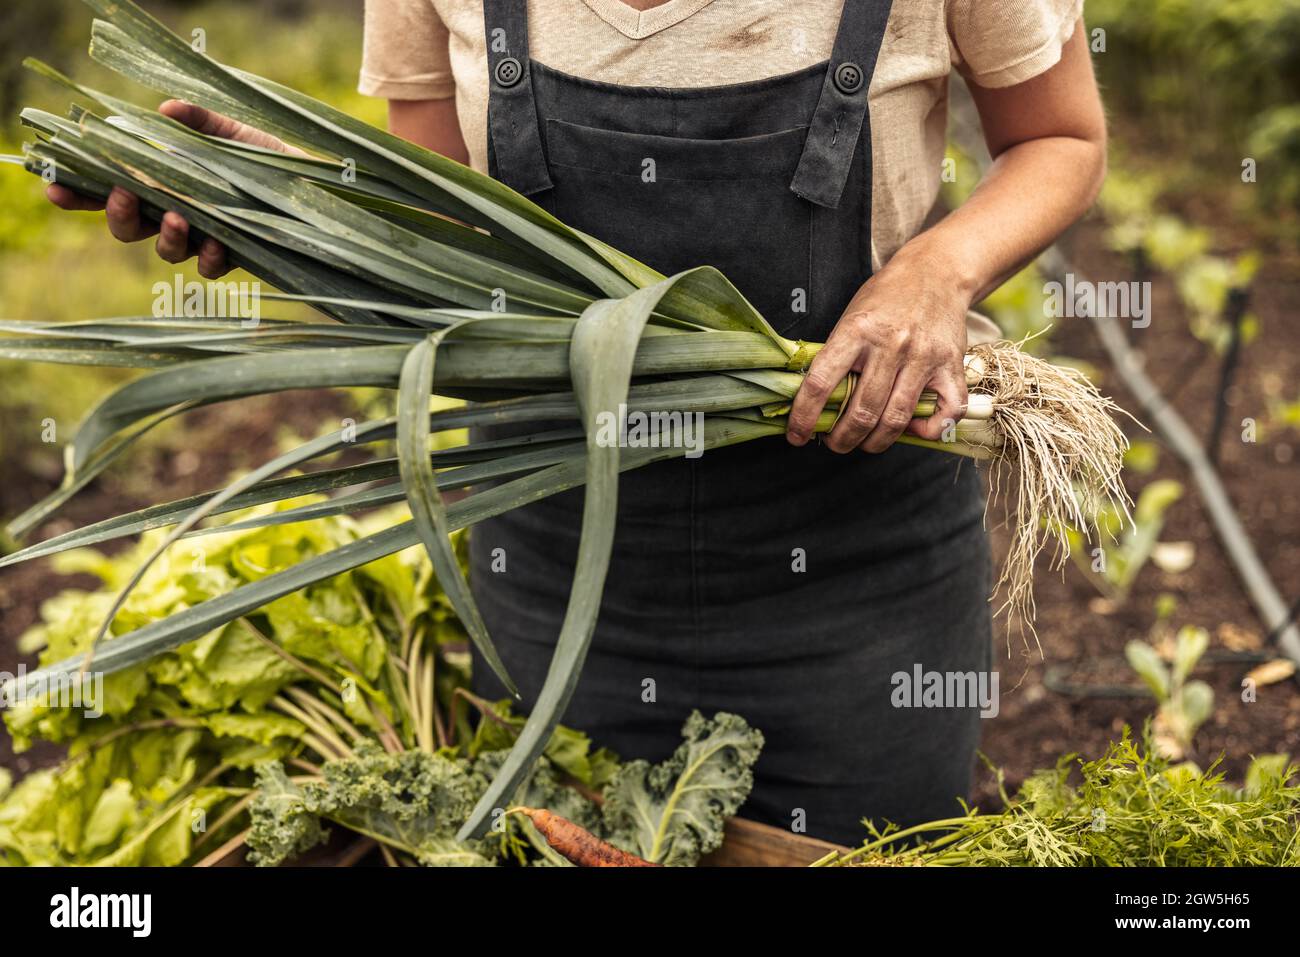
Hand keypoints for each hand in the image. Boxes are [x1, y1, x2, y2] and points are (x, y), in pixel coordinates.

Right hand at [45, 100, 294, 278]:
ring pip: (166, 250)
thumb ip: (200, 121)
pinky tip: (219, 242)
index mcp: (165, 182)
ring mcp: (204, 237)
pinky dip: (211, 256)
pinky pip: (211, 266)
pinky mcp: (236, 254)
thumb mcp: (234, 131)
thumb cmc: (269, 156)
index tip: (56, 188)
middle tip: (125, 195)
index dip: (81, 193)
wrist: (318, 184)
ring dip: (165, 236)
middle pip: (130, 227)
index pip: (113, 189)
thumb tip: (166, 110)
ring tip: (177, 217)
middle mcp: (178, 214)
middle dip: (119, 214)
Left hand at [785, 242, 971, 453]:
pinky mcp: (951, 366)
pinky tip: (911, 429)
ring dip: (874, 442)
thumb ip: (837, 355)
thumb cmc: (886, 298)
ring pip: (895, 419)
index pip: (821, 383)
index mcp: (857, 330)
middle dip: (842, 439)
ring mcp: (924, 357)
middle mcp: (891, 345)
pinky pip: (945, 413)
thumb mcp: (851, 318)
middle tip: (835, 443)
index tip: (797, 435)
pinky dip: (927, 431)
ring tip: (863, 443)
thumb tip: (814, 402)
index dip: (804, 416)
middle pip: (861, 412)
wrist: (936, 272)